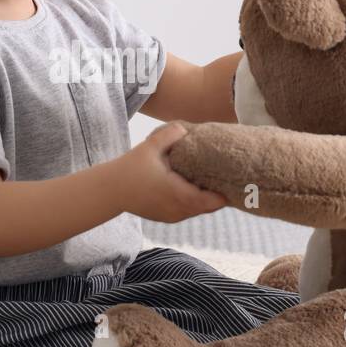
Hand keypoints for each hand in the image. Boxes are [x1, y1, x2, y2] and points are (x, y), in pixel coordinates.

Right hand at [111, 122, 227, 222]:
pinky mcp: (166, 217)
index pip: (214, 201)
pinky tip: (195, 187)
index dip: (226, 193)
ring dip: (206, 199)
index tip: (234, 179)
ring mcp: (172, 216)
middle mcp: (179, 210)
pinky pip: (188, 212)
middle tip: (228, 176)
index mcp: (179, 194)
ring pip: (199, 210)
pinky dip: (195, 202)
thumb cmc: (130, 168)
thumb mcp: (150, 147)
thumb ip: (170, 134)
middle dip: (219, 194)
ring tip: (214, 180)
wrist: (110, 191)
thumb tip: (186, 129)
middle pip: (210, 207)